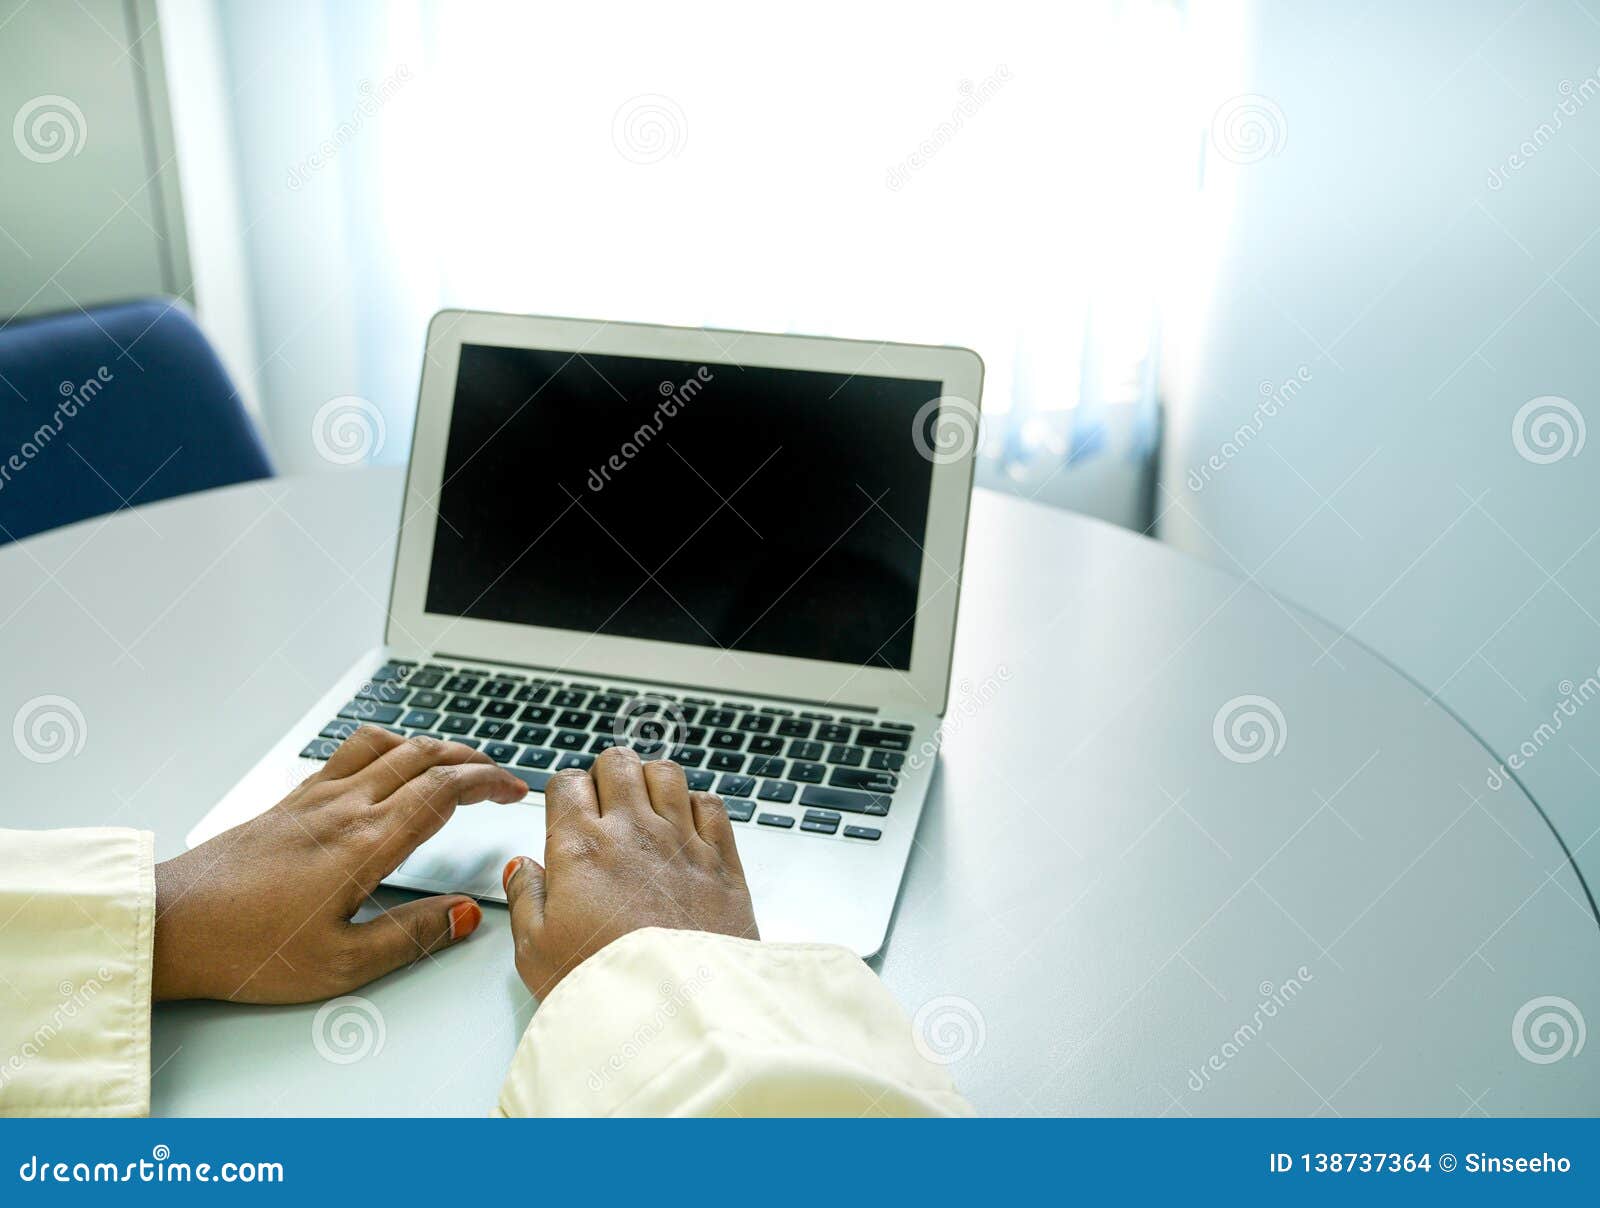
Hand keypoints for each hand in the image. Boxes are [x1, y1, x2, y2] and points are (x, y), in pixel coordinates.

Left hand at [153, 728, 528, 1002]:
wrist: (168, 924)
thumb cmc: (244, 949)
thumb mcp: (339, 965)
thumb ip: (410, 936)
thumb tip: (463, 915)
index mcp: (364, 844)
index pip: (443, 790)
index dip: (488, 781)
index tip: (514, 791)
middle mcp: (342, 808)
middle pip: (423, 755)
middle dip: (472, 759)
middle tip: (499, 778)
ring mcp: (313, 798)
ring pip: (388, 744)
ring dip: (432, 745)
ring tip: (455, 761)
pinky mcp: (289, 802)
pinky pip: (350, 752)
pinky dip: (389, 746)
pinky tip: (389, 764)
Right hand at [503, 745, 757, 996]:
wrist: (679, 1016)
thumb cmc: (608, 988)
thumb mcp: (537, 952)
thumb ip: (525, 899)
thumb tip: (522, 869)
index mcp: (582, 848)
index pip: (567, 782)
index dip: (564, 792)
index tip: (567, 812)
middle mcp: (634, 833)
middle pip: (618, 762)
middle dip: (607, 775)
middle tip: (606, 806)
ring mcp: (683, 841)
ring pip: (666, 772)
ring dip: (652, 782)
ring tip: (646, 810)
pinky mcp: (723, 860)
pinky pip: (711, 803)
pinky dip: (697, 806)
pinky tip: (686, 829)